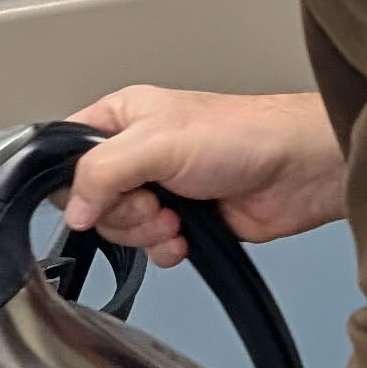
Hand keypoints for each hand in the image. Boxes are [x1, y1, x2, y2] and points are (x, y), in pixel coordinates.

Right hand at [63, 87, 345, 267]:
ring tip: (176, 216)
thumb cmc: (245, 134)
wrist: (297, 171)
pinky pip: (149, 249)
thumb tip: (74, 208)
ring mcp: (158, 188)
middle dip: (122, 213)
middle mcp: (136, 152)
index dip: (77, 183)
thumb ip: (103, 171)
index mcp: (122, 117)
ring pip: (119, 229)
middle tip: (153, 201)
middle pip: (92, 201)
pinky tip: (187, 235)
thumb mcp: (158, 142)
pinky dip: (165, 249)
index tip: (101, 194)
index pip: (69, 154)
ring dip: (146, 233)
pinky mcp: (181, 220)